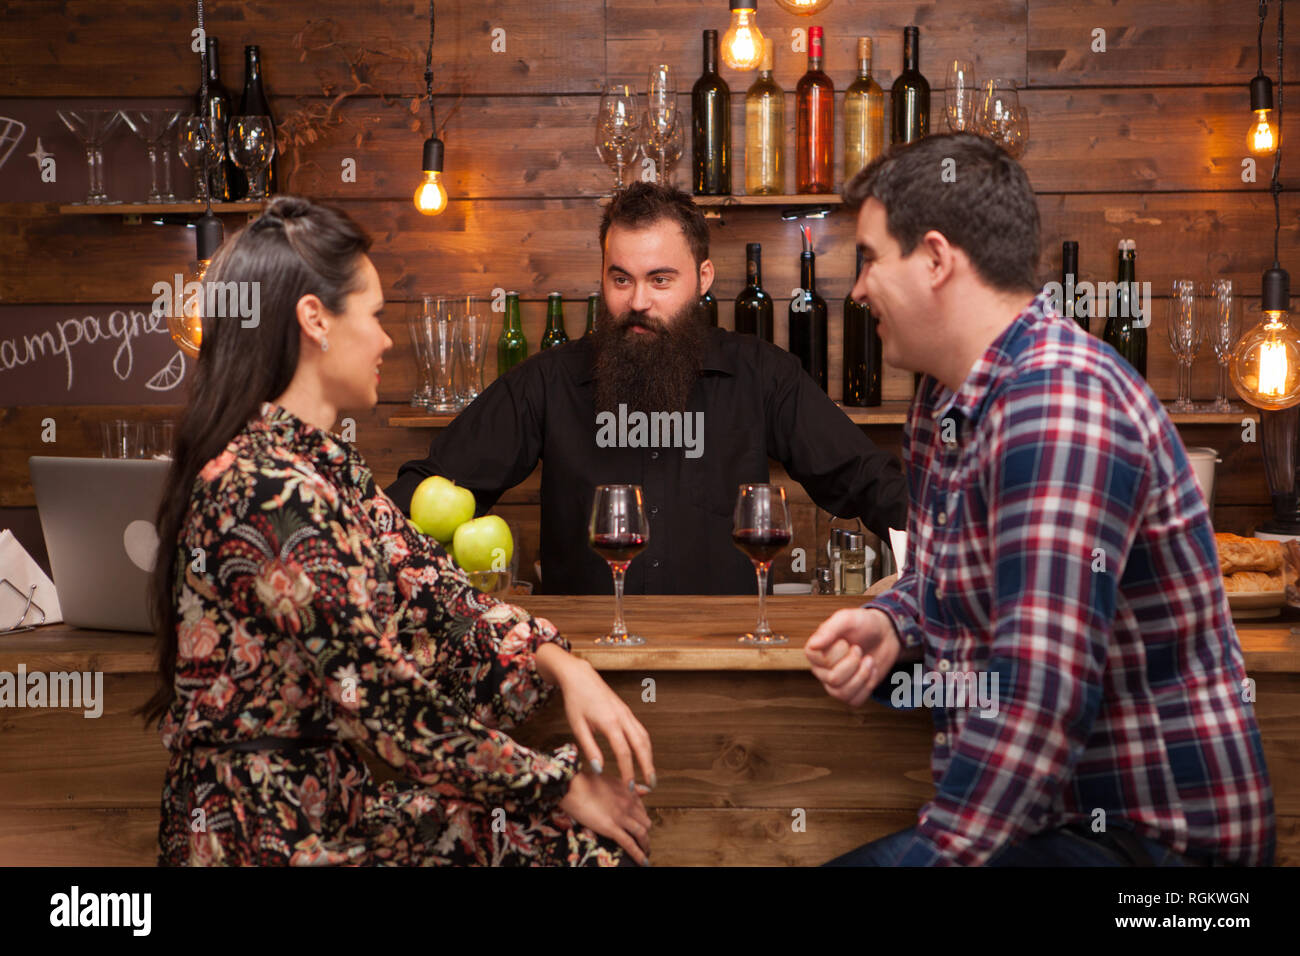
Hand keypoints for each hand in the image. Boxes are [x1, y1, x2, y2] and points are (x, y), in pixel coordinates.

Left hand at [537, 645, 655, 790]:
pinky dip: (645, 745)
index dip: (628, 771)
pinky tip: (644, 754)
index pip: (624, 752)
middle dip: (648, 766)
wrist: (580, 676)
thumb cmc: (576, 700)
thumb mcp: (578, 726)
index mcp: (609, 722)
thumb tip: (599, 769)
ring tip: (650, 774)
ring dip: (649, 756)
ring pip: (644, 737)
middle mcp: (623, 717)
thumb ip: (590, 748)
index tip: (629, 787)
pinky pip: (641, 730)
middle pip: (641, 745)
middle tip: (651, 785)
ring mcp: (627, 713)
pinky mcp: (627, 711)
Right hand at [560, 770, 652, 864]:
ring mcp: (621, 816)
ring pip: (641, 834)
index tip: (640, 826)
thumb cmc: (585, 781)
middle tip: (642, 841)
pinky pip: (629, 844)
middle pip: (646, 822)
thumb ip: (626, 786)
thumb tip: (644, 790)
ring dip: (645, 845)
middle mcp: (628, 804)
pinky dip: (638, 854)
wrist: (573, 786)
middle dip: (646, 833)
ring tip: (645, 853)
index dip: (642, 819)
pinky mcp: (611, 828)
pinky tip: (643, 862)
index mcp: (627, 791)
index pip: (642, 809)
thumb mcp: (610, 780)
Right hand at [803, 607, 901, 707]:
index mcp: (815, 651)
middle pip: (833, 679)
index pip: (822, 662)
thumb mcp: (847, 618)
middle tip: (859, 649)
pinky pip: (854, 701)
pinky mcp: (850, 692)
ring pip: (842, 694)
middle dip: (854, 663)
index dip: (839, 652)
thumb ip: (829, 629)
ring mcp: (834, 683)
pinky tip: (871, 671)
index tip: (846, 641)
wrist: (885, 634)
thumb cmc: (864, 624)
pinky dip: (868, 686)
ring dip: (862, 675)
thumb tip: (812, 644)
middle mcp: (821, 669)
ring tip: (868, 661)